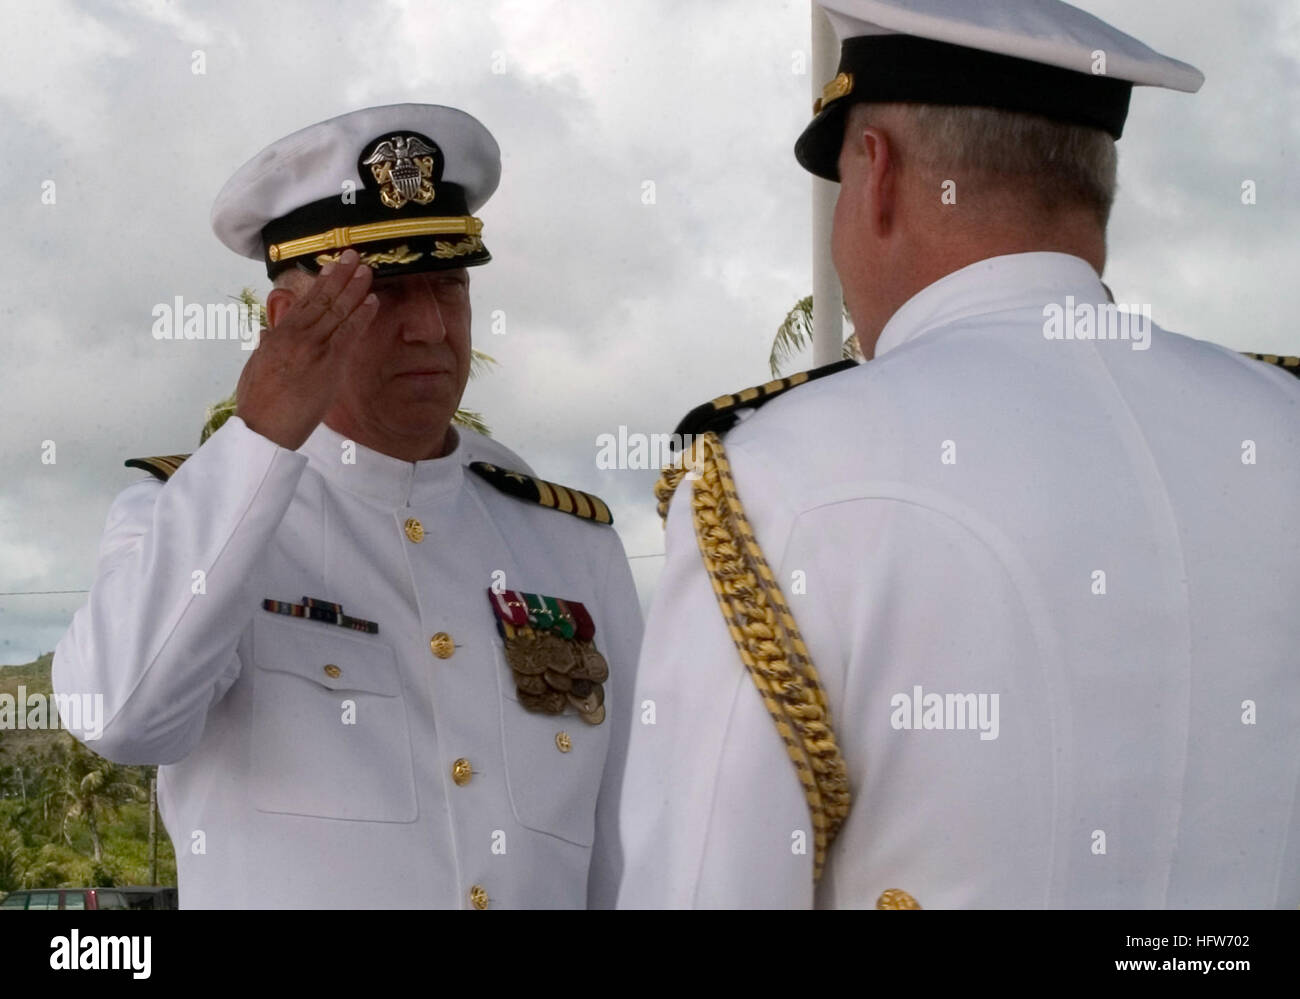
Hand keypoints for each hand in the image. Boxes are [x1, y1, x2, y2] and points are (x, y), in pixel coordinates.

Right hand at [235, 249, 378, 450]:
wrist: (263, 429)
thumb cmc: (258, 405)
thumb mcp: (255, 368)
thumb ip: (264, 346)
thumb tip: (266, 333)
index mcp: (277, 336)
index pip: (303, 302)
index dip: (321, 282)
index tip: (333, 266)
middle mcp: (295, 336)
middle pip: (322, 299)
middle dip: (340, 276)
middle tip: (354, 256)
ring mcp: (312, 348)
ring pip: (337, 311)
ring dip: (354, 288)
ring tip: (367, 270)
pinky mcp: (328, 364)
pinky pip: (348, 333)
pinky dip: (361, 315)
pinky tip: (372, 301)